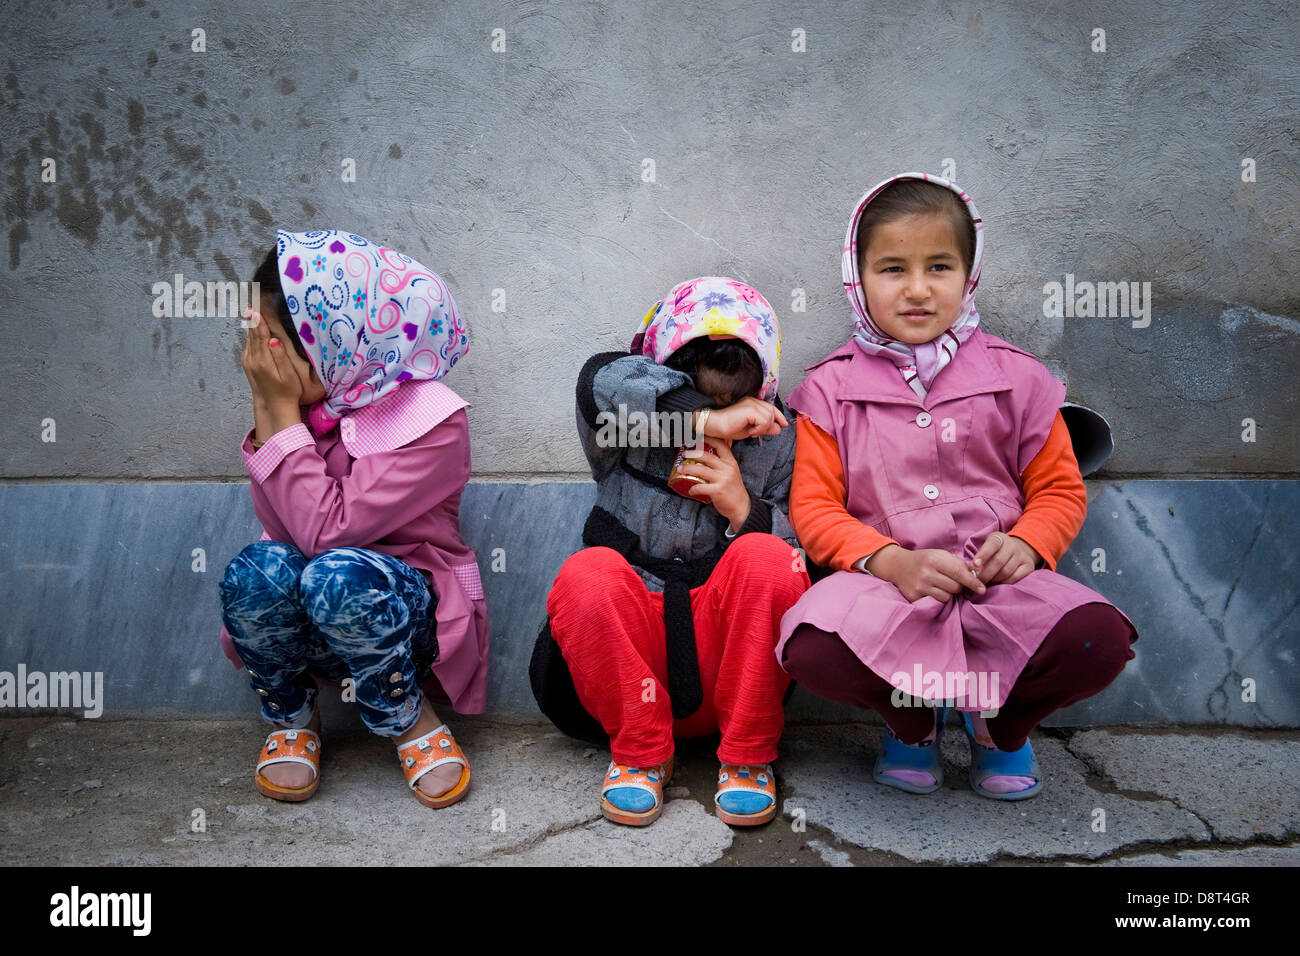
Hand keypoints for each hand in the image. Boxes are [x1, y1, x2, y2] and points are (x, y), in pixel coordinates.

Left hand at [241, 308, 302, 409]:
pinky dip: (251, 334)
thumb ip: (281, 356)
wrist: (275, 406)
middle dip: (252, 317)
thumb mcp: (288, 375)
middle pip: (252, 334)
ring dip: (251, 324)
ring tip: (251, 308)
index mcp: (262, 360)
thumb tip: (274, 340)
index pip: (260, 335)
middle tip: (250, 300)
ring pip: (249, 338)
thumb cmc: (288, 391)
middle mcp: (252, 359)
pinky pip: (249, 344)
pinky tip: (254, 326)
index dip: (258, 320)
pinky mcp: (248, 363)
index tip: (254, 306)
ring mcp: (248, 361)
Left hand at [677, 437, 750, 529]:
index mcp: (731, 462)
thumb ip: (722, 464)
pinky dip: (693, 488)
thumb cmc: (734, 490)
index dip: (709, 439)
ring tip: (681, 468)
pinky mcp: (718, 491)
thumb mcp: (732, 473)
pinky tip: (691, 490)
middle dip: (692, 453)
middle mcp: (727, 468)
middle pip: (707, 456)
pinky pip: (701, 487)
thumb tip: (707, 456)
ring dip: (688, 468)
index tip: (698, 437)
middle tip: (684, 454)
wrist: (742, 507)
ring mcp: (723, 479)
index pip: (720, 445)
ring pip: (701, 470)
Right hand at [701, 397, 787, 441]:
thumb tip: (779, 428)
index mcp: (752, 404)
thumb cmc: (727, 428)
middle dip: (769, 424)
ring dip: (763, 428)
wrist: (714, 425)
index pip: (771, 408)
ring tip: (751, 432)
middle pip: (772, 412)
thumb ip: (764, 428)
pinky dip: (759, 428)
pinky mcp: (750, 409)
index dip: (779, 416)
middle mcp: (753, 401)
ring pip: (770, 416)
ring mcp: (752, 404)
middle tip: (755, 432)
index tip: (784, 425)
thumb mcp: (750, 430)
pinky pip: (764, 420)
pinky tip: (750, 431)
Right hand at [865, 543, 986, 602]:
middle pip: (955, 587)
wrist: (898, 565)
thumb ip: (958, 563)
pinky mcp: (914, 597)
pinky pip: (936, 603)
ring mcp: (919, 586)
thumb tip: (977, 574)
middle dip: (958, 586)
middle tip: (952, 581)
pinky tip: (932, 591)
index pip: (959, 572)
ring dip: (948, 593)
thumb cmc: (924, 559)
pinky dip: (938, 598)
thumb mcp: (940, 555)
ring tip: (941, 585)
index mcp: (934, 559)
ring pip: (947, 597)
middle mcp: (926, 573)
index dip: (973, 582)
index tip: (982, 589)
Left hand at [969, 532, 1040, 585]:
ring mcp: (1022, 555)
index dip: (983, 555)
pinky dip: (1004, 583)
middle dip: (985, 573)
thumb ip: (979, 556)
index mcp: (999, 538)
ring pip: (1006, 571)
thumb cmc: (995, 552)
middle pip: (998, 561)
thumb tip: (969, 571)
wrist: (1018, 550)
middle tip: (976, 581)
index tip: (974, 566)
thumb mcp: (987, 548)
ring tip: (985, 583)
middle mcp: (1012, 545)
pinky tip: (997, 583)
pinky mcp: (1029, 566)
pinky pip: (1015, 578)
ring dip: (994, 579)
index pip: (992, 545)